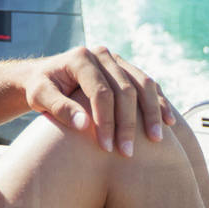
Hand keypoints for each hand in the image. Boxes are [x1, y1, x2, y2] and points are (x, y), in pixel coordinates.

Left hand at [23, 46, 174, 155]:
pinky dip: (158, 102)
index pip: (101, 92)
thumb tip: (83, 124)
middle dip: (128, 123)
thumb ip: (59, 108)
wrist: (45, 76)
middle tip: (128, 152)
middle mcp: (102, 55)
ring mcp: (116, 60)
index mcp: (80, 58)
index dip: (107, 121)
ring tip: (157, 140)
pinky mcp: (126, 69)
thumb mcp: (40, 96)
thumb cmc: (40, 88)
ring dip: (152, 112)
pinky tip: (168, 122)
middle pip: (124, 89)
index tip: (107, 148)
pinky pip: (148, 85)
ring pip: (142, 84)